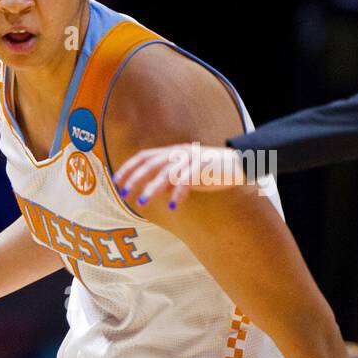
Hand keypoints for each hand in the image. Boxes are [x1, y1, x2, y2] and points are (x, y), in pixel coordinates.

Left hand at [113, 143, 247, 208]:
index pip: (145, 156)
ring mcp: (193, 159)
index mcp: (174, 152)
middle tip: (125, 193)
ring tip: (142, 201)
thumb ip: (170, 179)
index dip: (130, 167)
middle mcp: (181, 152)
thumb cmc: (211, 171)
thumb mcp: (187, 174)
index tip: (117, 180)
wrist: (240, 164)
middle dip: (136, 178)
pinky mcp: (205, 167)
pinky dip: (179, 193)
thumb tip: (153, 191)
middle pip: (152, 163)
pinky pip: (188, 180)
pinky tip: (173, 205)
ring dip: (152, 188)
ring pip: (167, 172)